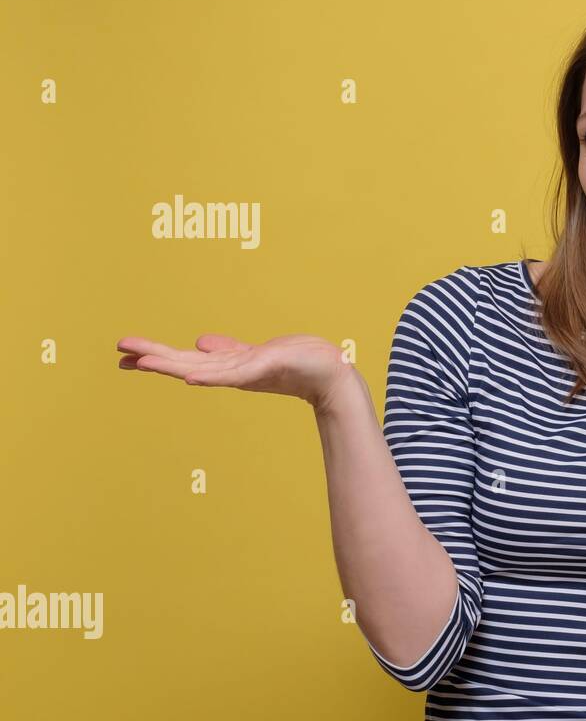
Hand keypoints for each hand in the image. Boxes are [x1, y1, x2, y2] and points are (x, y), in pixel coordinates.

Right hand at [116, 333, 357, 409]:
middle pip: (186, 363)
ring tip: (145, 363)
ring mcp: (249, 371)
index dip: (156, 356)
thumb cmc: (297, 364)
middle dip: (153, 358)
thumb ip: (228, 351)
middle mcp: (234, 371)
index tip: (124, 354)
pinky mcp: (267, 369)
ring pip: (204, 369)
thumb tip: (199, 343)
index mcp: (228, 366)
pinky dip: (213, 375)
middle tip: (119, 353)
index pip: (185, 360)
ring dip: (173, 366)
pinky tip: (191, 377)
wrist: (331, 375)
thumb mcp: (256, 353)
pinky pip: (235, 374)